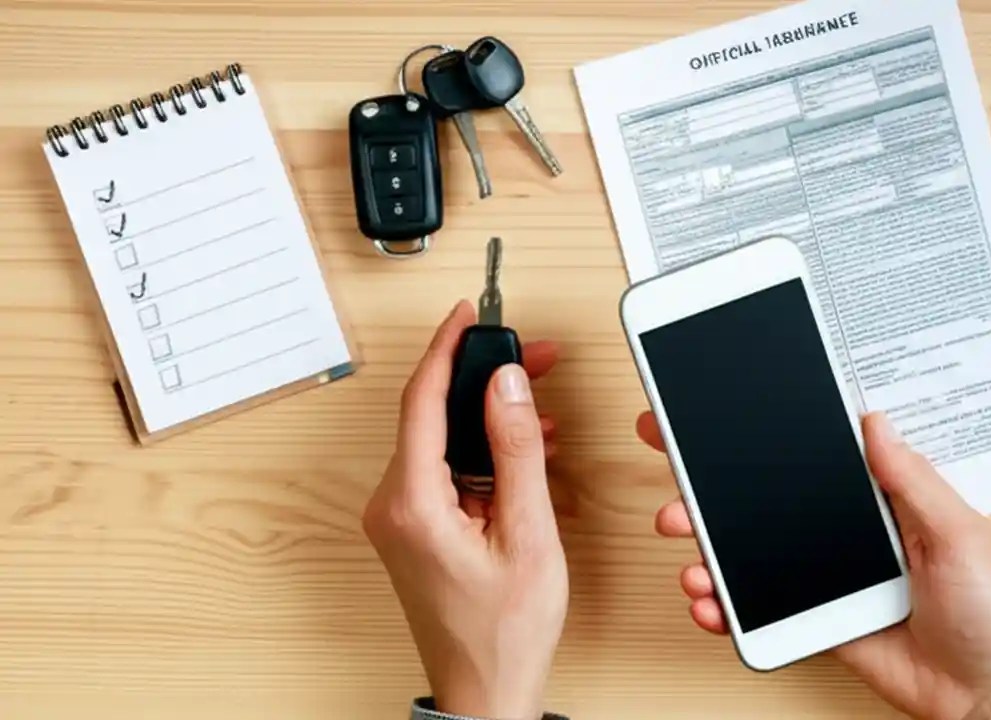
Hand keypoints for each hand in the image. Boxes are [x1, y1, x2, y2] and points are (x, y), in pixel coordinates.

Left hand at [365, 301, 567, 719]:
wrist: (486, 690)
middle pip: (432, 415)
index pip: (422, 401)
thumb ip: (517, 450)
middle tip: (529, 358)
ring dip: (487, 418)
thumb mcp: (528, 532)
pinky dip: (481, 452)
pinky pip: (443, 468)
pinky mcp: (414, 526)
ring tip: (538, 406)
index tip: (468, 315)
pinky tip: (522, 449)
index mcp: (413, 505)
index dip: (447, 348)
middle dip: (481, 380)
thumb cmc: (505, 631)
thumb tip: (508, 386)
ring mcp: (400, 517)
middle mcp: (393, 506)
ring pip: (440, 440)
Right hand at [640, 411, 990, 719]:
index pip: (814, 453)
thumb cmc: (990, 612)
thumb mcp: (959, 534)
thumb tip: (874, 422)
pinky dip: (724, 607)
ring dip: (707, 548)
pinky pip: (758, 608)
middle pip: (764, 499)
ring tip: (688, 549)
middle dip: (709, 486)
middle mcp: (844, 529)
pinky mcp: (813, 618)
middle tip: (673, 476)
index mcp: (881, 497)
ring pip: (750, 552)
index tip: (718, 412)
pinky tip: (708, 601)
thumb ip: (912, 481)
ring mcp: (823, 575)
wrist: (986, 694)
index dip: (766, 432)